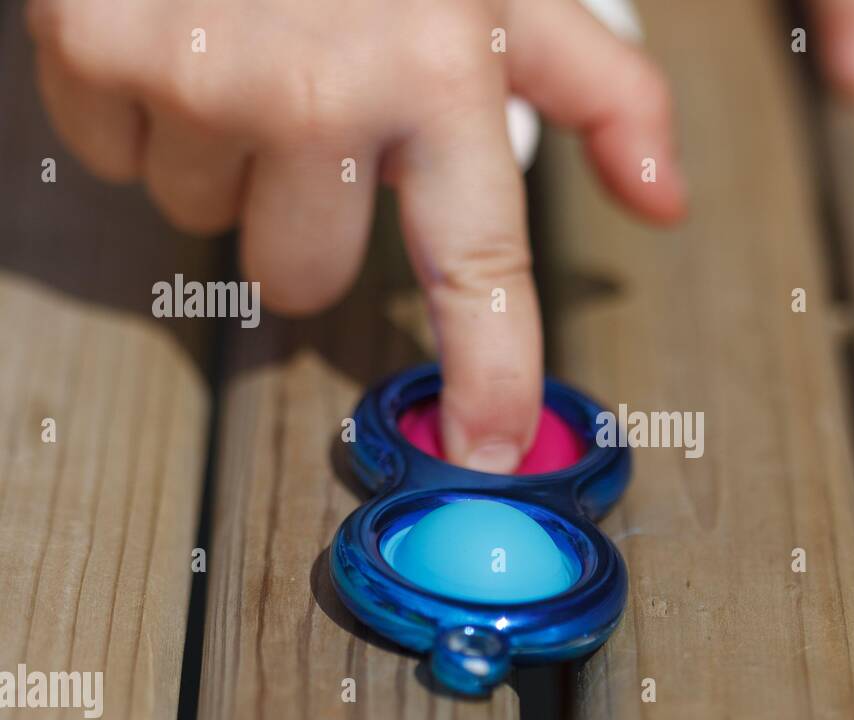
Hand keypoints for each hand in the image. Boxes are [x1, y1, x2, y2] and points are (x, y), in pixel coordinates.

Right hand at [27, 0, 684, 471]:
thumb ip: (602, 92)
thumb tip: (663, 200)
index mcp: (442, 74)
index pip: (476, 267)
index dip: (484, 375)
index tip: (480, 450)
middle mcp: (320, 91)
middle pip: (301, 279)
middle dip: (303, 219)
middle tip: (311, 120)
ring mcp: (200, 77)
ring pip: (206, 221)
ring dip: (225, 160)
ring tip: (244, 54)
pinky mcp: (95, 51)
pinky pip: (120, 161)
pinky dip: (146, 114)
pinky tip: (179, 38)